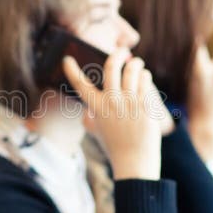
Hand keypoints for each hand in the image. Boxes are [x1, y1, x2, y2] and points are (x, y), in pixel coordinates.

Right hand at [63, 49, 162, 179]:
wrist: (134, 162)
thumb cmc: (114, 147)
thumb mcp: (96, 132)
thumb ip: (89, 120)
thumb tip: (85, 113)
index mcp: (96, 108)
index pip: (80, 85)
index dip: (71, 71)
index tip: (67, 60)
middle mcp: (111, 103)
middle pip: (112, 67)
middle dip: (117, 54)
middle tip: (122, 50)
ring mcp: (129, 104)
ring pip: (132, 71)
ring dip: (135, 64)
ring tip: (137, 64)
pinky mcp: (145, 106)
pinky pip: (145, 82)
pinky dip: (145, 76)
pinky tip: (145, 77)